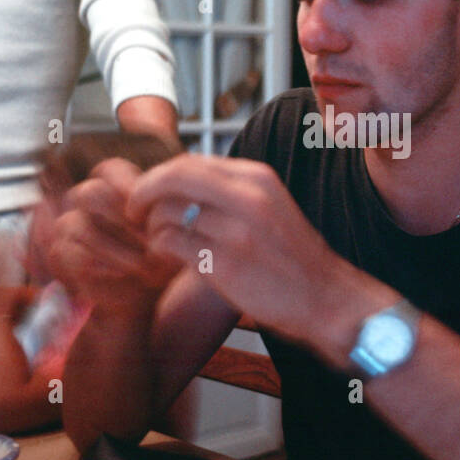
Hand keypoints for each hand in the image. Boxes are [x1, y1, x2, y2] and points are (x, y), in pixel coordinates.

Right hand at [47, 158, 181, 314]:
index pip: (110, 171)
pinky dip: (104, 266)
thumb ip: (165, 219)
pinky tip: (126, 275)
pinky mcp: (62, 252)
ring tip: (146, 266)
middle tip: (151, 243)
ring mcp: (71, 224)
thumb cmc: (161, 256)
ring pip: (81, 227)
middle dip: (123, 221)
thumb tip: (162, 220)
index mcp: (115, 185)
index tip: (147, 211)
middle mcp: (89, 200)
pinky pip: (73, 254)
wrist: (145, 293)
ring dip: (118, 250)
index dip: (127, 187)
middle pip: (90, 194)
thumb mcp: (173, 235)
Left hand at [120, 154, 373, 348]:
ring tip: (158, 241)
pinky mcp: (224, 264)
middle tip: (134, 212)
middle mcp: (246, 198)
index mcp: (256, 178)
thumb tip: (183, 177)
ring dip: (151, 227)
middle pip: (172, 177)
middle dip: (143, 193)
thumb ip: (231, 188)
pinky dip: (159, 249)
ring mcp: (235, 231)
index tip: (150, 193)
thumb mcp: (270, 205)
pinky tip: (168, 259)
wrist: (325, 297)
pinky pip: (170, 243)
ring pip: (166, 212)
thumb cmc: (292, 257)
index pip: (190, 161)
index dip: (160, 176)